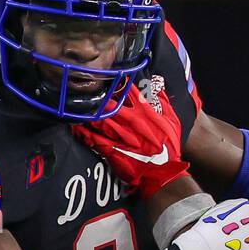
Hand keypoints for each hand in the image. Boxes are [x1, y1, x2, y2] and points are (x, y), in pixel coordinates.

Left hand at [71, 75, 189, 197]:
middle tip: (87, 88)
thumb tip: (158, 82)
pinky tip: (76, 126)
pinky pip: (93, 139)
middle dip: (98, 96)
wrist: (162, 173)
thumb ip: (164, 100)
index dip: (118, 82)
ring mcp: (120, 137)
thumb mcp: (172, 121)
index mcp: (145, 113)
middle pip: (109, 104)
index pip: (129, 91)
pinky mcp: (112, 150)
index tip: (110, 76)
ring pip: (99, 119)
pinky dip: (83, 132)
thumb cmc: (169, 148)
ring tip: (77, 104)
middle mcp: (131, 122)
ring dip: (88, 112)